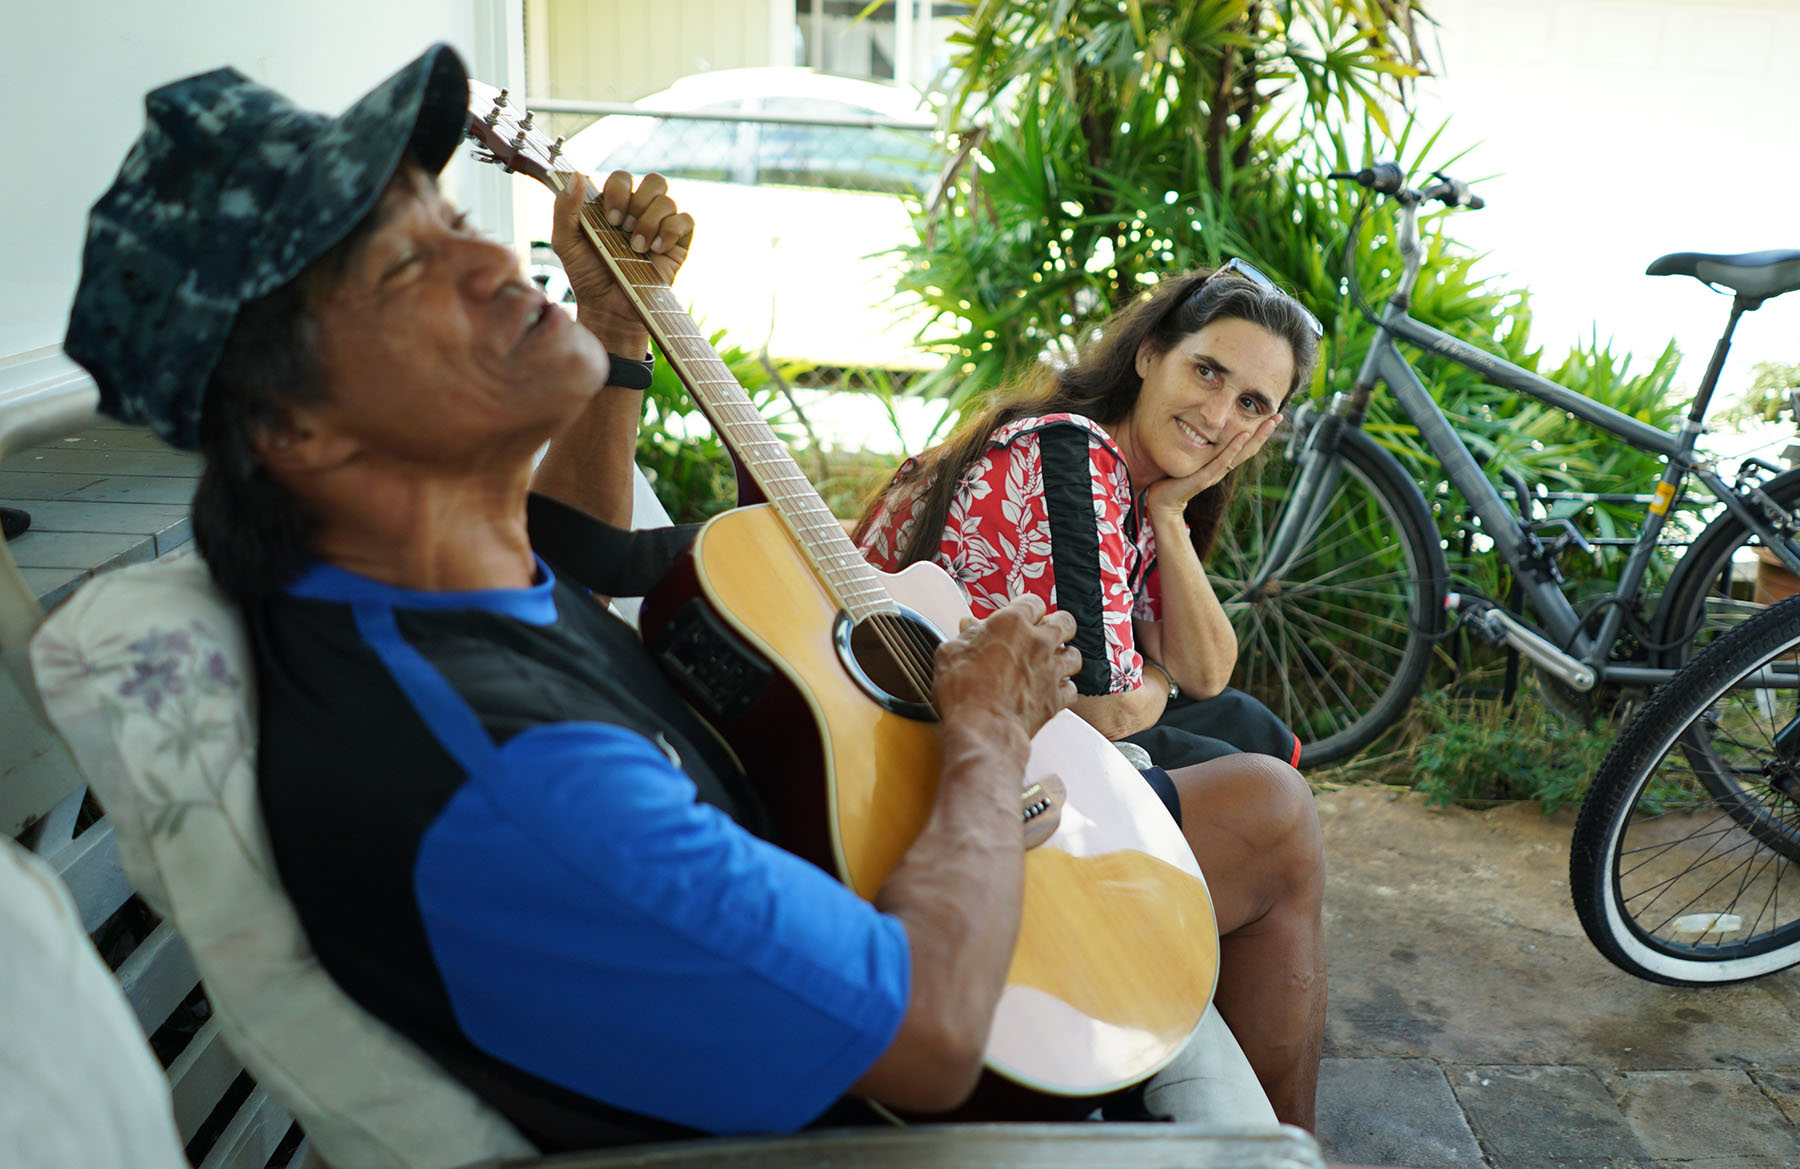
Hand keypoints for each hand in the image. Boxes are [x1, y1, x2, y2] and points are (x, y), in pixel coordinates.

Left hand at [550, 169, 694, 334]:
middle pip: (655, 182)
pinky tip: (656, 249)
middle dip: (639, 201)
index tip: (610, 217)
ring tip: (637, 248)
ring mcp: (661, 228)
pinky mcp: (678, 245)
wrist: (609, 308)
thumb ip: (565, 208)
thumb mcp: (565, 242)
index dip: (619, 191)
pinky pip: (686, 220)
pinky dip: (671, 231)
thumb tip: (578, 175)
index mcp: (616, 206)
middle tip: (624, 227)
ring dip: (649, 222)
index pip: (623, 179)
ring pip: (668, 201)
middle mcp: (641, 213)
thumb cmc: (587, 276)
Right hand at [932, 595, 1080, 739]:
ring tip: (1052, 661)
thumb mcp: (950, 653)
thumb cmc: (963, 691)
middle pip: (1065, 622)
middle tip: (1046, 632)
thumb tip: (968, 626)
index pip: (1033, 602)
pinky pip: (1072, 688)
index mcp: (1012, 623)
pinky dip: (1064, 689)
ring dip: (1065, 656)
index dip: (1028, 608)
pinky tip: (1051, 689)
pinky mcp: (1057, 697)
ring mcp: (1052, 670)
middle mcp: (1038, 642)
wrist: (982, 728)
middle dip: (1058, 625)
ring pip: (1074, 655)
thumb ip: (965, 635)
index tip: (1022, 615)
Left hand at [1144, 412, 1280, 516]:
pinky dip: (1233, 448)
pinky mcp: (1204, 478)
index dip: (1259, 433)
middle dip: (1265, 432)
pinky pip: (1222, 461)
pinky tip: (1243, 434)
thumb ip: (1198, 447)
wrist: (1162, 503)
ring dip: (1257, 436)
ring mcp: (1215, 473)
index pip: (1245, 446)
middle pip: (1250, 449)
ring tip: (1270, 422)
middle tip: (1280, 416)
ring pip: (1242, 453)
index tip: (1271, 416)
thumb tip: (1200, 427)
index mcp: (1221, 464)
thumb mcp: (1191, 459)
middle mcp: (1222, 469)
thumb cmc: (1173, 480)